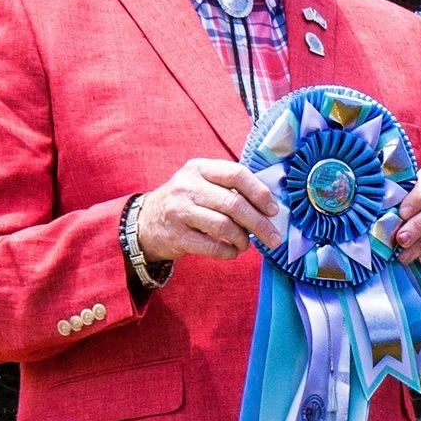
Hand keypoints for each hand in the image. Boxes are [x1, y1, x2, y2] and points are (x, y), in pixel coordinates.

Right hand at [134, 158, 283, 262]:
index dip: (259, 193)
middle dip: (260, 224)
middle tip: (274, 238)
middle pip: (233, 204)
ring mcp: (179, 211)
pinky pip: (213, 247)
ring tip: (246, 244)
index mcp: (199, 168)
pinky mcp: (176, 235)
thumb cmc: (186, 202)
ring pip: (225, 226)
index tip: (273, 210)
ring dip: (243, 239)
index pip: (236, 174)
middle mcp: (187, 186)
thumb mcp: (202, 184)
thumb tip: (270, 208)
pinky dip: (229, 252)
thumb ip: (231, 189)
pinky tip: (232, 251)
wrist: (146, 222)